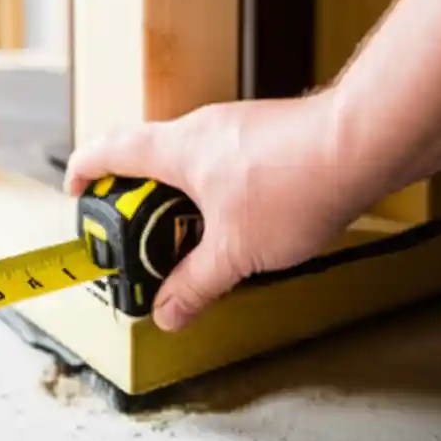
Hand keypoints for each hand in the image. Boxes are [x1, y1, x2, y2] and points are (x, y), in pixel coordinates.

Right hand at [64, 93, 382, 331]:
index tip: (76, 192)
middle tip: (146, 244)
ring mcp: (235, 128)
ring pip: (190, 163)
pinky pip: (224, 163)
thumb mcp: (235, 252)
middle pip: (148, 159)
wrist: (363, 145)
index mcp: (176, 150)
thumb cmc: (296, 182)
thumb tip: (167, 312)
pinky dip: (218, 193)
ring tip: (201, 242)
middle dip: (141, 203)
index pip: (109, 149)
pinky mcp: (267, 134)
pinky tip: (245, 224)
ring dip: (183, 200)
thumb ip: (195, 285)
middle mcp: (200, 130)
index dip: (84, 170)